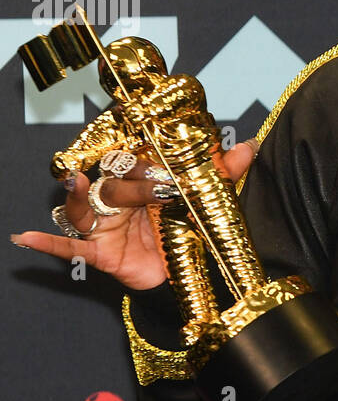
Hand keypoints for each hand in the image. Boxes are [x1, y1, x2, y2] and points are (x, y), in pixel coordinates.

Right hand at [11, 141, 258, 292]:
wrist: (185, 272)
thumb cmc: (186, 227)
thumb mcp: (206, 199)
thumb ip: (223, 172)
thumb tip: (250, 144)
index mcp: (141, 180)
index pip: (133, 159)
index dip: (137, 149)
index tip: (136, 128)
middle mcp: (119, 198)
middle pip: (114, 183)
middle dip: (133, 186)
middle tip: (159, 190)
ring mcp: (105, 224)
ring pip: (87, 207)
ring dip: (78, 196)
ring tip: (74, 182)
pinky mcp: (99, 252)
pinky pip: (69, 247)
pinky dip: (47, 243)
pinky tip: (25, 238)